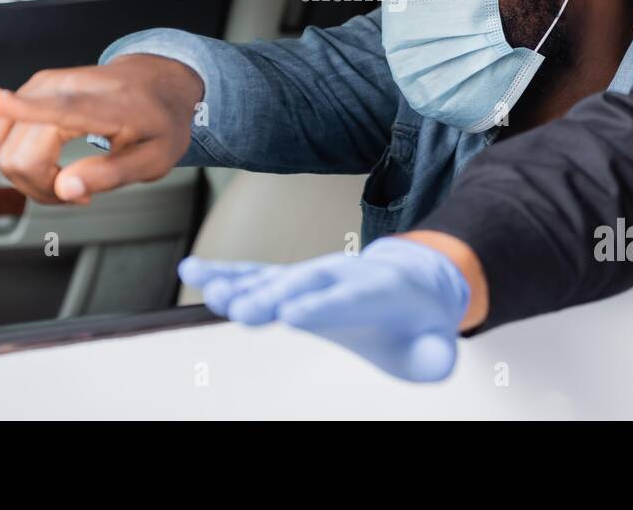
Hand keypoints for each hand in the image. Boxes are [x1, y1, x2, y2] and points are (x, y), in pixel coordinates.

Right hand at [0, 55, 203, 204]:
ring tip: (69, 179)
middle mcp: (68, 87)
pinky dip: (21, 158)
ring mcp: (45, 85)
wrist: (159, 84)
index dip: (22, 106)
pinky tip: (51, 165)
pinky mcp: (33, 88)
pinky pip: (5, 133)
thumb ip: (110, 175)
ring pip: (6, 144)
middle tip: (80, 192)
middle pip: (23, 150)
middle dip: (41, 186)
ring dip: (29, 175)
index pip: (60, 107)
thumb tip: (65, 190)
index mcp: (106, 105)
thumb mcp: (155, 160)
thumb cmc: (159, 121)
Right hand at [178, 237, 470, 381]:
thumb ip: (436, 355)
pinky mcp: (292, 279)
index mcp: (379, 288)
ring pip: (274, 275)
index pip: (349, 299)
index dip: (322, 305)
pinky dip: (227, 272)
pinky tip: (195, 271)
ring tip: (211, 293)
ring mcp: (314, 273)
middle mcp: (341, 274)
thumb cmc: (418, 316)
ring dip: (242, 284)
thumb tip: (438, 362)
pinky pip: (256, 273)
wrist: (412, 278)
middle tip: (244, 311)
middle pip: (303, 284)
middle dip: (274, 296)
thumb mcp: (436, 339)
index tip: (293, 315)